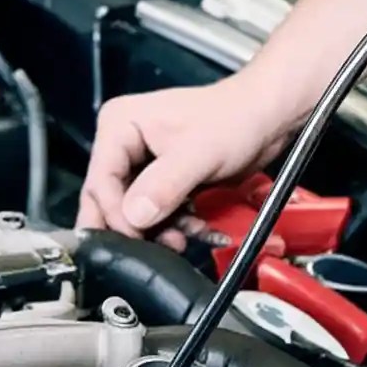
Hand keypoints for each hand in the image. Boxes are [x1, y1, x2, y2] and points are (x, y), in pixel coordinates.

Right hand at [74, 73, 293, 249]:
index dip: (116, 215)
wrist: (266, 118)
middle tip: (154, 248)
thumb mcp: (198, 154)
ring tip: (184, 238)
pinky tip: (197, 229)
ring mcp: (143, 163)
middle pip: (111, 199)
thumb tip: (134, 217)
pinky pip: (158, 212)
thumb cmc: (235, 119)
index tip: (138, 237)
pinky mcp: (163, 179)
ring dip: (160, 230)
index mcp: (119, 126)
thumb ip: (164, 185)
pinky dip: (176, 225)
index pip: (100, 181)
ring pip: (135, 211)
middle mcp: (124, 144)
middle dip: (135, 227)